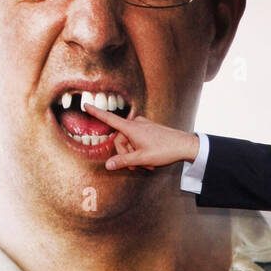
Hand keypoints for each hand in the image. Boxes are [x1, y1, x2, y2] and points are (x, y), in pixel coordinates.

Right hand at [82, 103, 198, 170]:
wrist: (184, 145)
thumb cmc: (164, 150)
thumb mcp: (141, 159)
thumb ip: (123, 161)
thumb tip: (108, 165)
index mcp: (131, 128)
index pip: (109, 118)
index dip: (96, 112)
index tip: (86, 104)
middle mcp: (136, 123)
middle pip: (120, 139)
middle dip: (125, 154)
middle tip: (136, 166)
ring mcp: (143, 126)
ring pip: (129, 142)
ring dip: (134, 155)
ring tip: (146, 164)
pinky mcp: (149, 129)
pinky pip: (138, 140)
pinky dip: (140, 151)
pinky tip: (150, 160)